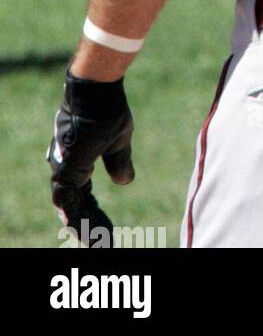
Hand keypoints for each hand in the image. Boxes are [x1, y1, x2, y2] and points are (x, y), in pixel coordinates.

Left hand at [47, 72, 133, 246]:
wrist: (98, 90)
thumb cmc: (109, 109)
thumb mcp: (119, 140)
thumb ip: (119, 162)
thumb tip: (124, 182)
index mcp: (79, 163)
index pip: (84, 197)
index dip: (93, 216)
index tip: (105, 234)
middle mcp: (67, 168)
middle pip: (77, 205)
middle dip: (89, 226)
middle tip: (102, 245)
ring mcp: (65, 167)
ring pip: (70, 206)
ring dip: (83, 225)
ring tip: (96, 242)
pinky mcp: (67, 165)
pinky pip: (67, 198)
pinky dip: (74, 214)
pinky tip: (79, 228)